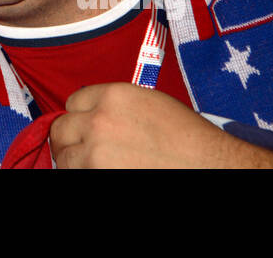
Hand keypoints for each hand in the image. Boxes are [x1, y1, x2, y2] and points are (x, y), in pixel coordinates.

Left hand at [50, 83, 272, 167]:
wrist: (210, 165)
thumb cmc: (189, 138)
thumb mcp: (149, 104)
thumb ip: (115, 107)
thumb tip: (91, 117)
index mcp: (113, 96)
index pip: (73, 102)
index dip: (81, 116)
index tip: (86, 127)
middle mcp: (98, 121)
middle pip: (61, 129)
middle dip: (69, 139)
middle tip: (80, 149)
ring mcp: (95, 153)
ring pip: (63, 156)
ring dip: (74, 161)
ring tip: (94, 165)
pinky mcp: (97, 176)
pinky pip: (76, 174)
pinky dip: (84, 174)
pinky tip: (101, 173)